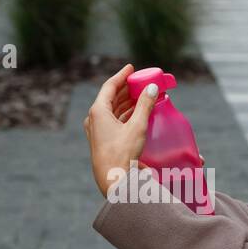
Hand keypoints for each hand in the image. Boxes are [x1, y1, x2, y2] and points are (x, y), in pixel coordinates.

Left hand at [84, 63, 158, 197]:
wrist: (113, 180)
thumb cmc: (122, 153)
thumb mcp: (137, 126)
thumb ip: (145, 105)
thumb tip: (152, 88)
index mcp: (98, 111)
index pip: (110, 86)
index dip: (121, 75)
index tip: (131, 68)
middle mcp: (94, 119)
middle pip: (111, 97)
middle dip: (126, 89)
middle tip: (140, 81)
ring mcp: (97, 130)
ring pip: (113, 110)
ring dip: (127, 102)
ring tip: (142, 95)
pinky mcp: (102, 141)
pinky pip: (114, 121)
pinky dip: (125, 114)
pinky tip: (137, 113)